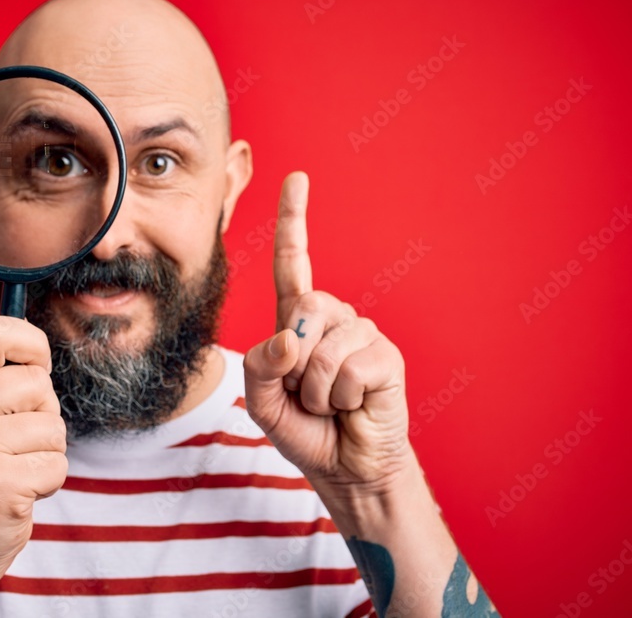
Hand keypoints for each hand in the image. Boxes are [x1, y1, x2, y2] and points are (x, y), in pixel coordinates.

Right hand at [0, 316, 67, 580]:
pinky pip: (58, 464)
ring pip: (53, 424)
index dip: (30, 343)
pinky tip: (18, 492)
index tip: (35, 366)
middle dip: (43, 412)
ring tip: (13, 467)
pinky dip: (48, 481)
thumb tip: (31, 341)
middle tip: (14, 442)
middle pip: (38, 382)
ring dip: (46, 450)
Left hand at [243, 172, 412, 494]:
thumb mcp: (263, 401)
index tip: (297, 179)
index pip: (294, 263)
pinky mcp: (386, 357)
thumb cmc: (305, 430)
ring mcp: (363, 334)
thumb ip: (259, 366)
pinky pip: (351, 365)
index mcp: (298, 321)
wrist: (345, 467)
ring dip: (315, 387)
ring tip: (329, 403)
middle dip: (294, 362)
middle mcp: (332, 318)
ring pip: (324, 343)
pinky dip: (340, 395)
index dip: (294, 221)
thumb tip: (290, 336)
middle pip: (304, 307)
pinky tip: (352, 405)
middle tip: (306, 394)